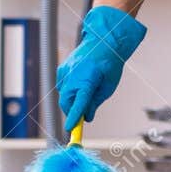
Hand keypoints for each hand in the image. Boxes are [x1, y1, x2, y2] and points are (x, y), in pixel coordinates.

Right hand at [56, 5, 147, 133]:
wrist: (102, 41)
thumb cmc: (109, 64)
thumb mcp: (108, 87)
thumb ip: (95, 103)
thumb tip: (87, 117)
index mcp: (87, 81)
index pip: (79, 105)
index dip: (74, 118)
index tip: (70, 129)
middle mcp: (73, 77)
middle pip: (66, 102)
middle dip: (71, 111)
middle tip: (81, 115)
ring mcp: (65, 72)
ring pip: (63, 95)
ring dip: (71, 100)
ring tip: (85, 91)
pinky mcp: (61, 69)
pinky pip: (62, 86)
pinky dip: (68, 90)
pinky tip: (79, 83)